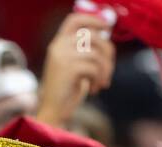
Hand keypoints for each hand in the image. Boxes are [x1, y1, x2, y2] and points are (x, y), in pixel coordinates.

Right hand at [35, 12, 115, 127]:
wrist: (52, 112)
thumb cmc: (66, 92)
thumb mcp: (74, 67)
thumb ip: (85, 51)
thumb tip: (107, 40)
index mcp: (58, 43)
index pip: (74, 19)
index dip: (93, 20)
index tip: (107, 28)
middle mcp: (58, 46)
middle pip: (93, 36)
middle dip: (108, 52)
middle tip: (109, 71)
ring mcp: (62, 56)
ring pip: (96, 53)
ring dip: (105, 70)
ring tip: (101, 84)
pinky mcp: (68, 68)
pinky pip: (94, 67)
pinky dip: (98, 79)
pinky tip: (93, 90)